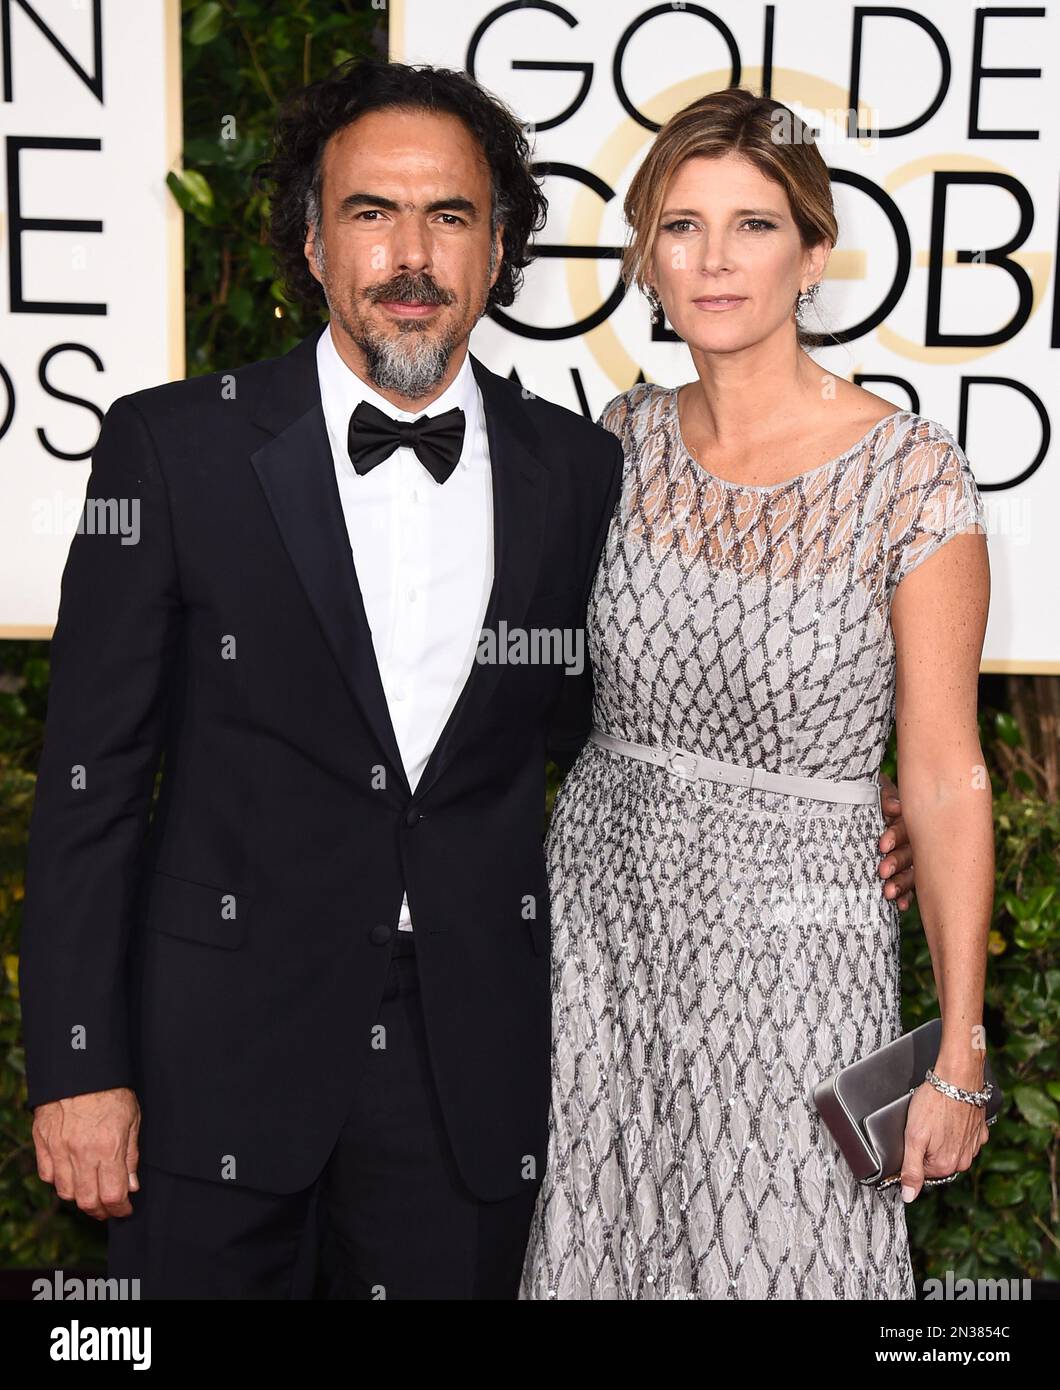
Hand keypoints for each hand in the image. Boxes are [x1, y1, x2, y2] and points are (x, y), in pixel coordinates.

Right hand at [32, 1088, 140, 1219]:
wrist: (80, 1069)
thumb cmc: (111, 1091)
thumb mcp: (132, 1119)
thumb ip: (131, 1155)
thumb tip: (132, 1186)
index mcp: (108, 1147)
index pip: (113, 1195)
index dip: (120, 1208)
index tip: (125, 1209)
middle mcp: (81, 1153)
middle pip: (87, 1200)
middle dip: (100, 1211)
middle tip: (109, 1209)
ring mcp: (59, 1149)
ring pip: (66, 1192)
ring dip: (80, 1198)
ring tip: (91, 1194)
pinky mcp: (43, 1142)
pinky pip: (48, 1176)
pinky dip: (60, 1181)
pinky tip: (72, 1176)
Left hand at [878, 771, 914, 909]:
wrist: (875, 803)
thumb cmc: (878, 797)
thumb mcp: (878, 791)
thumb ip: (885, 796)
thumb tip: (893, 807)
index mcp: (908, 820)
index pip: (904, 828)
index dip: (894, 836)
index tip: (881, 845)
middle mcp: (914, 840)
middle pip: (909, 853)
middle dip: (896, 862)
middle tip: (882, 871)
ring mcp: (913, 859)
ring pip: (912, 872)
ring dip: (901, 883)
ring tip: (888, 892)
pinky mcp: (907, 875)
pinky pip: (911, 888)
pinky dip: (906, 896)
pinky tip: (901, 905)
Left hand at [899, 1081, 988, 1201]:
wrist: (958, 1078)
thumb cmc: (934, 1102)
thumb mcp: (913, 1136)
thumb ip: (910, 1169)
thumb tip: (908, 1196)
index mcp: (946, 1165)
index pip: (921, 1170)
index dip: (911, 1153)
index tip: (911, 1137)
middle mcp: (963, 1160)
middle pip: (936, 1160)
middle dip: (927, 1146)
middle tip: (923, 1125)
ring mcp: (974, 1146)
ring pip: (951, 1148)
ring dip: (942, 1137)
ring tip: (935, 1117)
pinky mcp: (980, 1131)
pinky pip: (963, 1136)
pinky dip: (956, 1128)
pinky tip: (949, 1115)